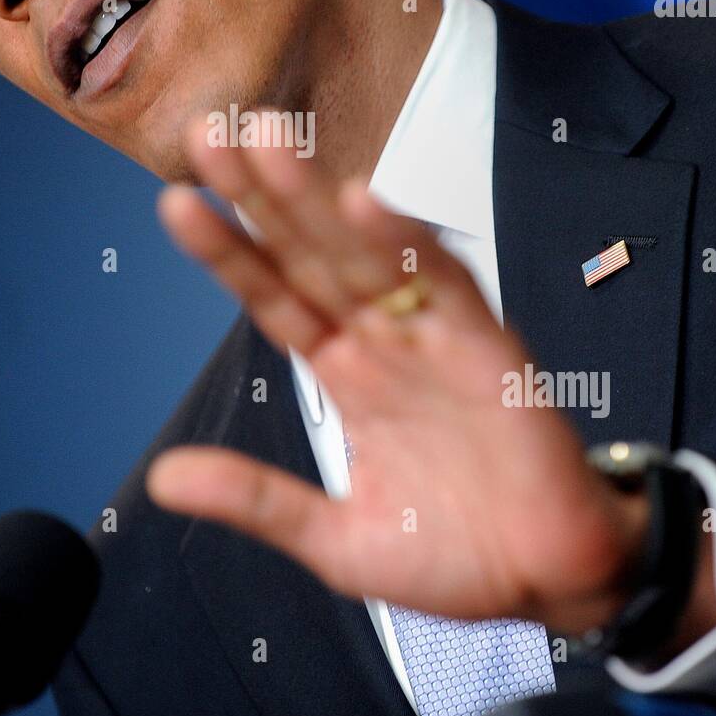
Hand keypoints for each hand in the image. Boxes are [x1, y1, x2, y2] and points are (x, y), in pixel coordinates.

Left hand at [148, 114, 666, 636]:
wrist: (553, 580)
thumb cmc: (457, 553)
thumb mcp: (337, 540)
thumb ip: (258, 501)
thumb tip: (162, 478)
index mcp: (346, 375)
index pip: (274, 299)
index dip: (228, 253)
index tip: (176, 204)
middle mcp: (383, 342)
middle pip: (309, 255)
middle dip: (260, 198)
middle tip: (209, 135)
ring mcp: (433, 338)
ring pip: (364, 253)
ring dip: (316, 198)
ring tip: (266, 144)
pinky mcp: (487, 348)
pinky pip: (444, 285)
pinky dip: (407, 244)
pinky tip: (364, 201)